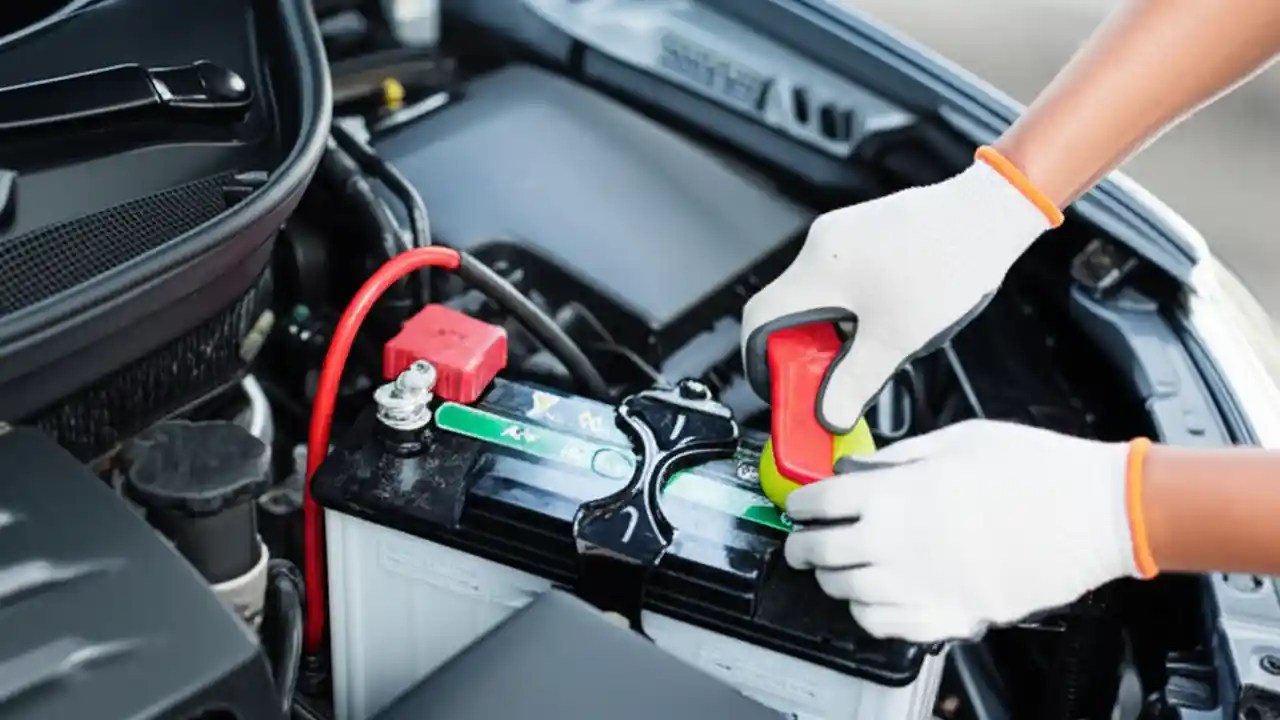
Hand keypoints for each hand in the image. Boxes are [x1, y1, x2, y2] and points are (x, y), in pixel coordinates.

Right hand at [741, 154, 1057, 431]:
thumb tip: (828, 414)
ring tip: (870, 354)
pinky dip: (850, 311)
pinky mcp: (866, 234)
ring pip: (817, 297)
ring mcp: (844, 235)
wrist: (991, 212)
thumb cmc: (949, 262)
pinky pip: (841, 280)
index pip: (758, 320)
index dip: (760, 362)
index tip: (779, 390)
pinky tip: (887, 323)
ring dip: (831, 333)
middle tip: (829, 386)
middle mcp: (823, 246)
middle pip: (787, 311)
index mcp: (819, 270)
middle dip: (803, 354)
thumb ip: (855, 381)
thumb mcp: (898, 338)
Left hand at [783, 420, 1143, 642]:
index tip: (797, 507)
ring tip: (833, 568)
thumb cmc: (1033, 469)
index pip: (819, 501)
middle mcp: (893, 542)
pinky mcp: (945, 615)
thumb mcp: (956, 440)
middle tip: (801, 542)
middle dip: (803, 545)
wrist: (1091, 514)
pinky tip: (869, 599)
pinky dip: (865, 611)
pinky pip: (881, 623)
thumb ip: (901, 456)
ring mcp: (917, 584)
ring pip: (845, 590)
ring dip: (832, 578)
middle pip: (820, 550)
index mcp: (892, 492)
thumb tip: (865, 467)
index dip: (801, 504)